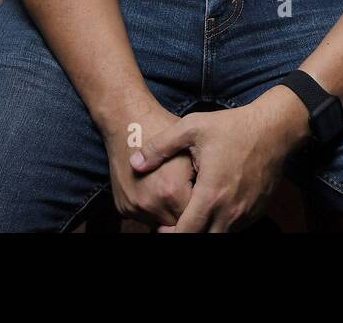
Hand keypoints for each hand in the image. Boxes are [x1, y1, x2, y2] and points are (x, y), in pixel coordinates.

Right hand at [102, 98, 195, 228]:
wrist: (126, 120)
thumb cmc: (162, 128)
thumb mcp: (190, 147)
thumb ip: (204, 179)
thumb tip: (219, 202)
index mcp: (171, 191)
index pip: (196, 215)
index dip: (202, 203)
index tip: (205, 192)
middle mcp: (151, 204)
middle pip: (178, 222)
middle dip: (186, 209)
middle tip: (189, 190)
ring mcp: (135, 208)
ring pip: (161, 222)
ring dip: (169, 211)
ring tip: (173, 188)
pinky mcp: (123, 208)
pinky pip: (145, 217)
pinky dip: (153, 208)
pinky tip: (157, 188)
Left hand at [129, 85, 312, 231]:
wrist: (275, 128)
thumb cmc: (233, 126)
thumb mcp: (192, 128)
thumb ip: (160, 147)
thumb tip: (134, 163)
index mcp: (211, 195)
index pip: (185, 233)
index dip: (169, 235)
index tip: (160, 228)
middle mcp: (230, 211)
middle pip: (203, 240)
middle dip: (186, 236)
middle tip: (172, 226)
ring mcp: (246, 213)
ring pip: (221, 237)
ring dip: (205, 231)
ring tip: (192, 218)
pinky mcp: (257, 211)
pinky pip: (236, 229)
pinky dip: (222, 226)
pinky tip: (213, 211)